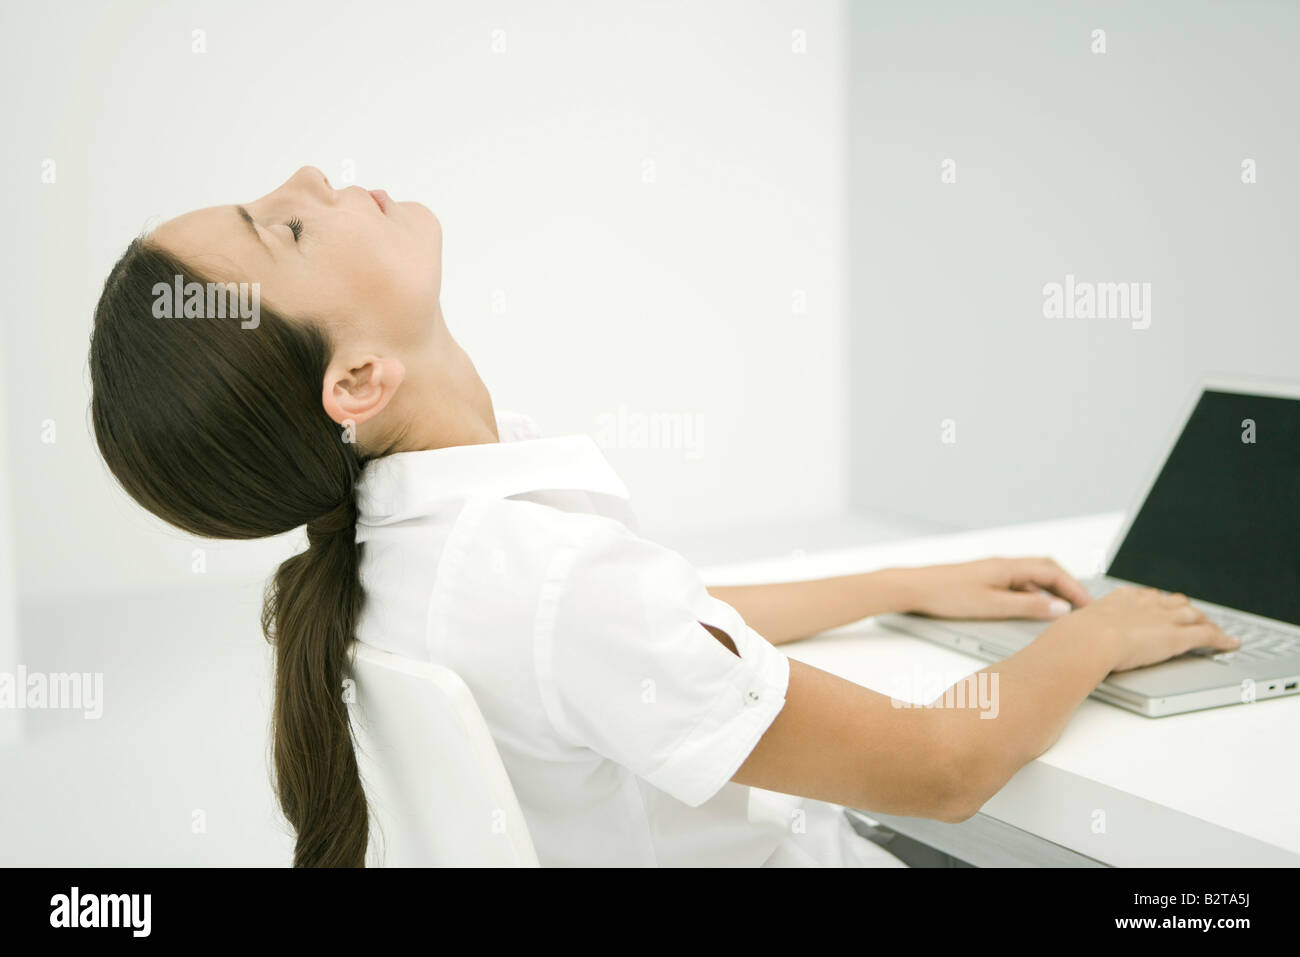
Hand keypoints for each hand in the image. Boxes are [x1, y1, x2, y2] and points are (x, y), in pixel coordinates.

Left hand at [898, 556, 1092, 620]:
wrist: (915, 588)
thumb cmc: (947, 594)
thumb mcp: (993, 606)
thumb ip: (1028, 607)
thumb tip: (1059, 608)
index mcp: (1008, 567)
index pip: (1053, 572)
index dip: (1075, 588)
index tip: (1089, 604)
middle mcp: (1003, 565)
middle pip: (1045, 571)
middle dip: (1067, 586)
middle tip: (1082, 606)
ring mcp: (993, 572)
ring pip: (1031, 578)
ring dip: (1050, 591)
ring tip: (1063, 610)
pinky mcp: (984, 581)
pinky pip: (1017, 584)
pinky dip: (1032, 595)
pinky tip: (1032, 609)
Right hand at [1049, 585, 1238, 671]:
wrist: (1086, 641)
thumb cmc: (1073, 639)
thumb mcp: (1074, 633)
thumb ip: (1076, 638)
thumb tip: (1061, 647)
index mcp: (1118, 600)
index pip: (1145, 596)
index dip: (1156, 602)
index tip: (1158, 606)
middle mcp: (1143, 604)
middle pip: (1173, 601)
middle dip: (1184, 608)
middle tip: (1191, 617)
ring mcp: (1162, 619)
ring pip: (1193, 615)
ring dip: (1205, 622)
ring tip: (1213, 630)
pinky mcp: (1177, 637)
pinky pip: (1207, 635)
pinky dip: (1221, 639)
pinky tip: (1230, 644)